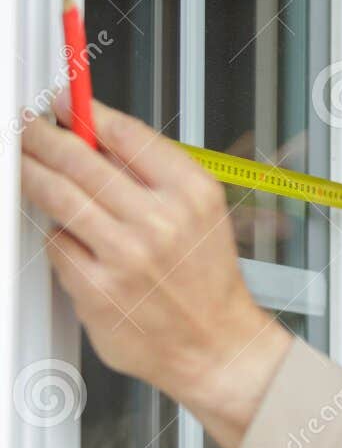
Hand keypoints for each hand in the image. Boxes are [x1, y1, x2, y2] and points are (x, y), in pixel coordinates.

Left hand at [19, 99, 289, 447]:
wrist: (214, 344)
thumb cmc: (206, 280)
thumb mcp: (203, 214)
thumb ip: (155, 175)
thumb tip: (98, 138)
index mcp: (192, 193)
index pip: (125, 134)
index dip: (84, 112)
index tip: (64, 103)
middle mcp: (160, 220)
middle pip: (80, 159)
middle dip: (42, 136)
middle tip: (25, 127)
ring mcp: (124, 254)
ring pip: (57, 196)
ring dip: (30, 173)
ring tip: (21, 164)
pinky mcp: (95, 286)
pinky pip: (57, 244)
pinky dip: (57, 237)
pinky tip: (70, 237)